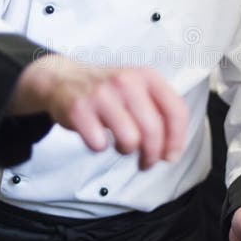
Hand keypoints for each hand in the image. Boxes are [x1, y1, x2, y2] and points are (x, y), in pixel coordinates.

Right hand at [8, 54, 188, 169]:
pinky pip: (99, 144)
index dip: (176, 140)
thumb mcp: (138, 90)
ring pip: (129, 140)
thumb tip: (170, 152)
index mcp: (148, 77)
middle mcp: (127, 81)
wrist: (64, 78)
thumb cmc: (108, 92)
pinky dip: (99, 147)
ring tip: (120, 145)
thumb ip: (159, 115)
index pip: (176, 111)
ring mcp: (102, 94)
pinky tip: (96, 136)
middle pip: (153, 130)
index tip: (170, 156)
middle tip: (145, 163)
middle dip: (152, 155)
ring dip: (126, 151)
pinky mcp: (79, 109)